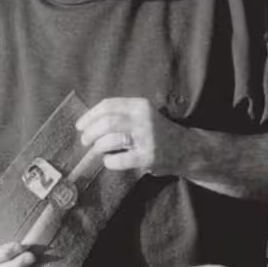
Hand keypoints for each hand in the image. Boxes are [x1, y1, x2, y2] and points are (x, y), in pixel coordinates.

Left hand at [76, 97, 191, 174]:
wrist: (187, 149)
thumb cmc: (159, 132)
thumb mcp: (144, 115)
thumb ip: (123, 114)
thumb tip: (90, 121)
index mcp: (140, 105)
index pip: (108, 105)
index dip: (90, 115)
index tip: (80, 125)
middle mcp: (144, 119)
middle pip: (107, 122)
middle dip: (90, 131)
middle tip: (85, 140)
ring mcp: (147, 138)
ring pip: (111, 139)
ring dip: (97, 146)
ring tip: (96, 150)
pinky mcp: (148, 157)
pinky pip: (119, 159)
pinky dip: (109, 161)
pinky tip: (109, 161)